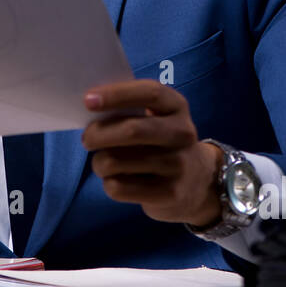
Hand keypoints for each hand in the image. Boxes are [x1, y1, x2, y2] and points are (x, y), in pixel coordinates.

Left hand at [81, 80, 222, 226]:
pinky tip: (117, 180)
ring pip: (117, 162)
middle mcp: (182, 134)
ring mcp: (178, 165)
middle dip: (98, 134)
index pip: (150, 93)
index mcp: (177, 107)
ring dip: (99, 162)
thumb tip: (90, 106)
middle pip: (132, 130)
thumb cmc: (160, 142)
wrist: (197, 181)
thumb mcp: (155, 118)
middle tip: (87, 139)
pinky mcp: (170, 193)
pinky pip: (119, 188)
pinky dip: (108, 183)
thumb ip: (129, 109)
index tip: (88, 100)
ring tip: (103, 163)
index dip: (117, 94)